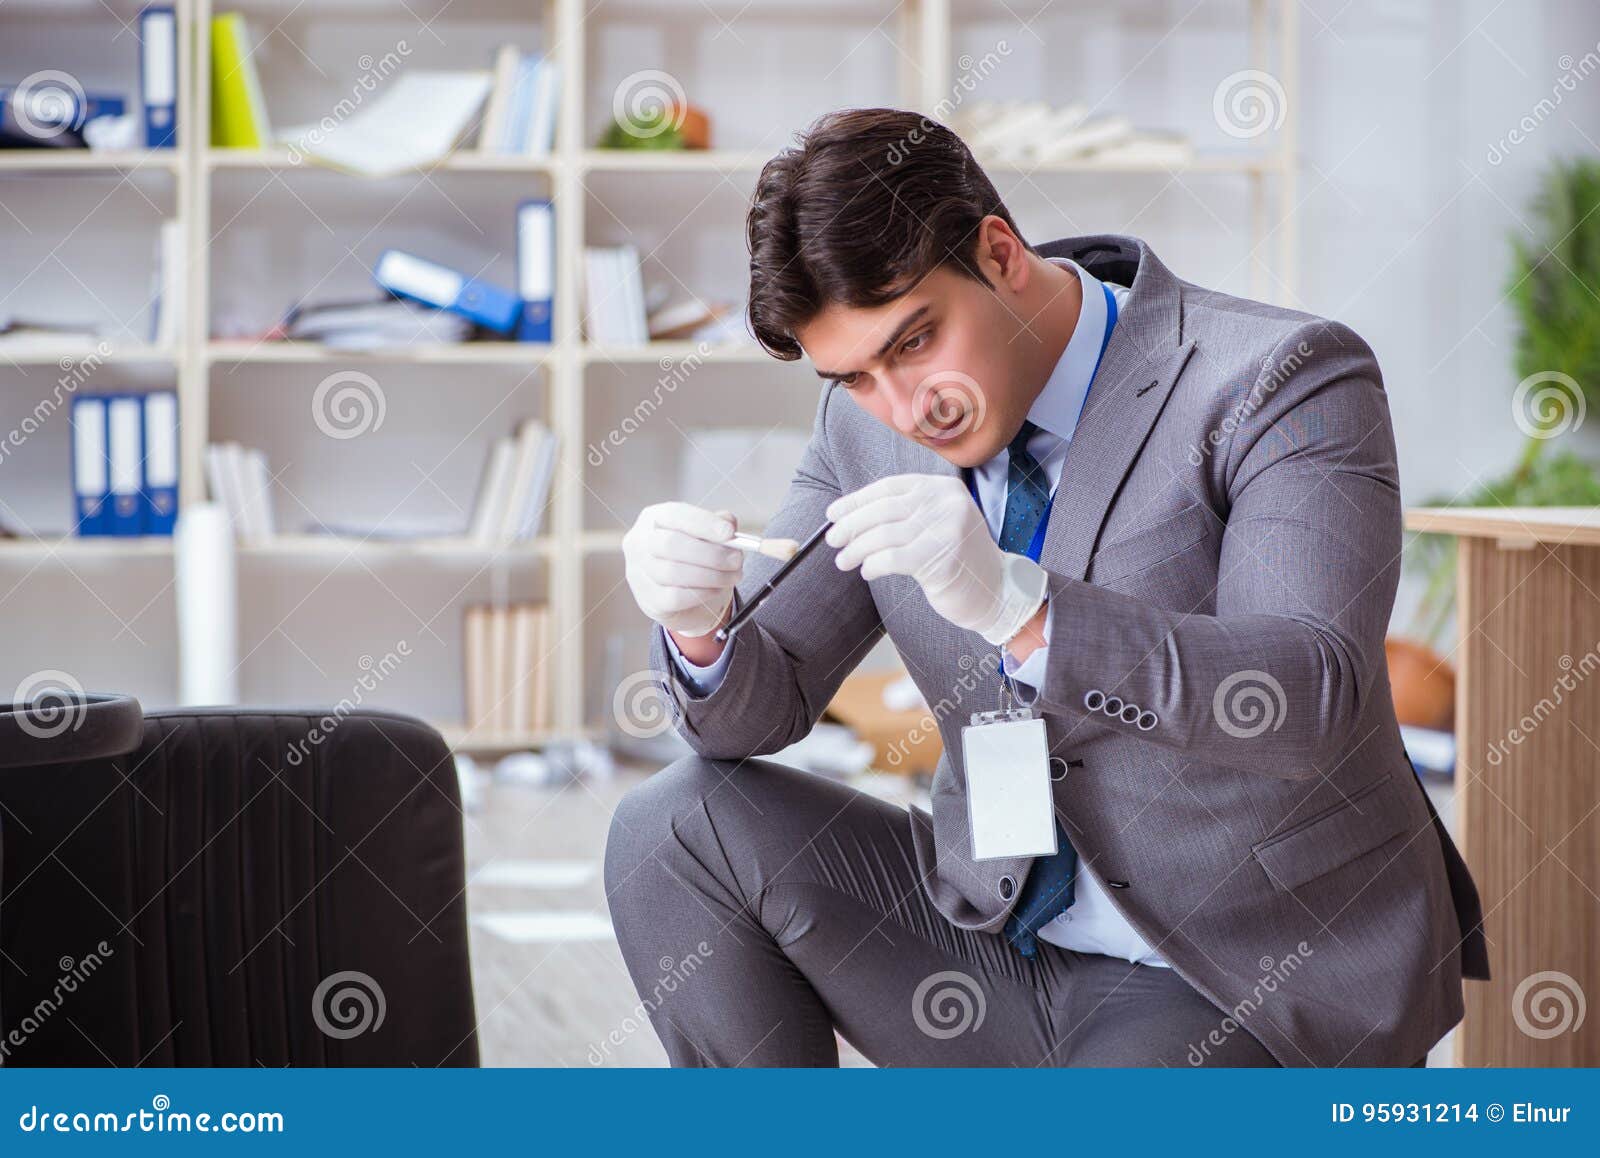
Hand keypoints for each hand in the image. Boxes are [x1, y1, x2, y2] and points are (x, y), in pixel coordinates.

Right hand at [623, 502, 744, 637]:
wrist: (681, 597)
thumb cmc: (694, 557)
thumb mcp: (705, 535)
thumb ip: (718, 524)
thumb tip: (729, 524)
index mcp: (653, 518)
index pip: (673, 514)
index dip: (702, 522)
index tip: (729, 532)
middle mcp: (639, 542)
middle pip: (671, 544)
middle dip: (710, 553)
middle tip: (737, 559)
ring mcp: (638, 572)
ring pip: (674, 573)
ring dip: (712, 575)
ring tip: (732, 575)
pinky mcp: (648, 599)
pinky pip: (676, 597)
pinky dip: (702, 592)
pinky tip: (716, 588)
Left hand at [825, 474, 1047, 646]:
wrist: (995, 590)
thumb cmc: (956, 558)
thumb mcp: (935, 523)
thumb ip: (904, 513)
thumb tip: (849, 515)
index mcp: (943, 488)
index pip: (889, 487)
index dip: (857, 500)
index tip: (833, 513)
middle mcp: (947, 503)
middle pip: (883, 509)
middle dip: (851, 525)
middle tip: (832, 540)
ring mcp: (947, 529)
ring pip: (884, 535)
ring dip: (856, 549)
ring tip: (843, 561)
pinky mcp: (942, 558)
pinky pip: (892, 559)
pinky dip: (873, 565)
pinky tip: (867, 572)